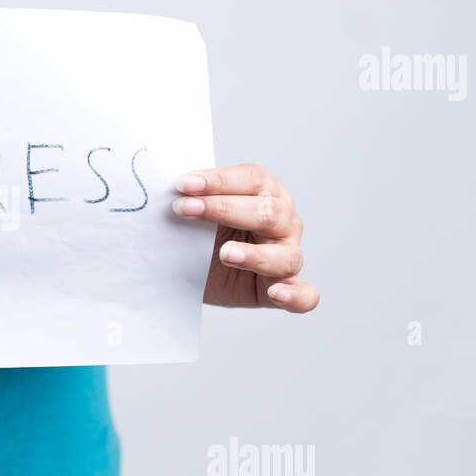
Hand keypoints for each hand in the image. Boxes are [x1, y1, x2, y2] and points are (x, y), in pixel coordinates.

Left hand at [171, 163, 318, 312]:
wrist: (195, 272)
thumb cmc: (202, 235)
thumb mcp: (196, 214)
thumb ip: (193, 197)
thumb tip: (171, 186)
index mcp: (266, 192)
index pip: (252, 180)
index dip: (219, 181)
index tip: (183, 186)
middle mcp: (283, 222)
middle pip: (268, 212)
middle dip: (224, 209)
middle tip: (185, 210)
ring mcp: (288, 255)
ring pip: (286, 255)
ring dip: (255, 255)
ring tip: (226, 254)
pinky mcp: (286, 288)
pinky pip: (304, 295)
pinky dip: (294, 295)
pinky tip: (275, 293)